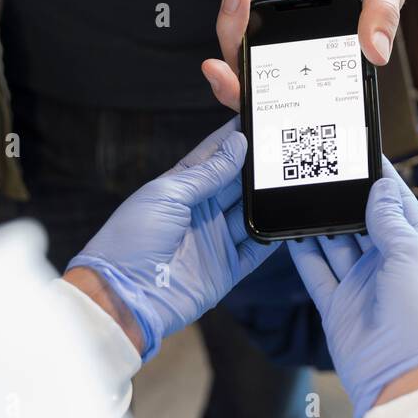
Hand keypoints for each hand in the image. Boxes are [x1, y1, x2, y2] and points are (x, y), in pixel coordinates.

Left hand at [65, 121, 275, 359]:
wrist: (124, 296)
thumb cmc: (132, 240)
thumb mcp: (167, 195)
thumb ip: (207, 172)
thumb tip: (237, 145)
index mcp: (179, 189)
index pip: (214, 157)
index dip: (234, 140)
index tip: (259, 121)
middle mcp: (199, 213)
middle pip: (236, 184)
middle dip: (257, 167)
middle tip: (284, 148)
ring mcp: (214, 241)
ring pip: (251, 214)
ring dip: (268, 200)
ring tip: (293, 179)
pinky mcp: (225, 269)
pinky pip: (256, 250)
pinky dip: (272, 236)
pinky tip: (289, 220)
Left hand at [201, 0, 414, 109]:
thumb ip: (383, 11)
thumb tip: (376, 53)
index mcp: (343, 60)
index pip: (303, 100)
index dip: (268, 108)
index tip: (242, 94)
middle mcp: (312, 53)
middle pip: (263, 82)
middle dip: (232, 80)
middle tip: (213, 66)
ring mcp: (289, 31)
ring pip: (247, 48)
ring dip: (231, 26)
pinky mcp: (276, 7)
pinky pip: (245, 14)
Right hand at [288, 166, 417, 417]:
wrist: (404, 376)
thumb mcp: (412, 255)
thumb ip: (390, 220)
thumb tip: (380, 186)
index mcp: (416, 249)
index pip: (398, 204)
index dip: (382, 179)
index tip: (362, 151)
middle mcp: (388, 264)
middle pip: (363, 220)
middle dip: (346, 196)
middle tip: (322, 167)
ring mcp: (361, 285)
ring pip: (336, 243)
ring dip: (321, 220)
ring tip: (301, 190)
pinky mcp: (337, 306)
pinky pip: (316, 271)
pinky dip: (302, 251)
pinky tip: (288, 229)